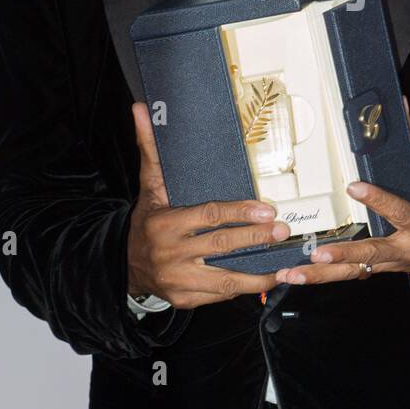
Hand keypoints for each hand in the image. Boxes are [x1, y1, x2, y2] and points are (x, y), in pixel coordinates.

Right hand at [127, 102, 285, 307]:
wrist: (125, 267)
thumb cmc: (148, 222)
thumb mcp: (149, 187)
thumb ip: (150, 149)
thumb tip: (141, 108)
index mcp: (165, 224)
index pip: (209, 216)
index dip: (239, 213)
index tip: (267, 208)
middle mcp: (171, 254)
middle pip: (221, 246)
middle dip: (255, 238)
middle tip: (282, 230)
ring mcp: (179, 281)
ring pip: (225, 279)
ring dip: (258, 274)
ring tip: (284, 265)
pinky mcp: (185, 300)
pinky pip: (220, 295)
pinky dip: (244, 287)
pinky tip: (266, 279)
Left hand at [272, 98, 409, 286]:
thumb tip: (400, 106)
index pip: (399, 211)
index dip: (378, 199)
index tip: (354, 186)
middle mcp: (406, 249)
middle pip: (371, 254)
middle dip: (343, 255)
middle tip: (318, 253)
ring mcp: (391, 264)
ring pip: (353, 272)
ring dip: (321, 275)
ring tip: (293, 274)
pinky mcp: (380, 271)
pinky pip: (350, 275)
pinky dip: (324, 277)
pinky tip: (297, 277)